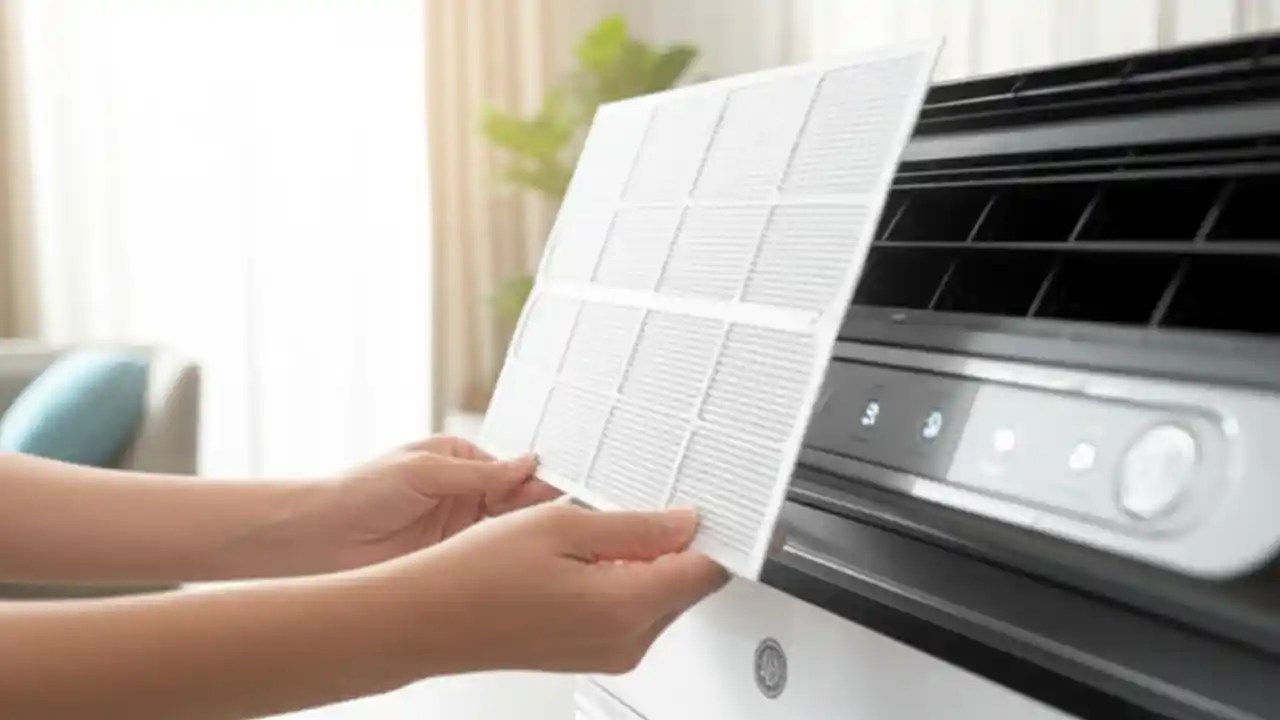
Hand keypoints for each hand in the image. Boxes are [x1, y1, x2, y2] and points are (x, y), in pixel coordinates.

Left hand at [295, 437, 558, 571]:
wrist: (317, 540)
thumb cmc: (358, 493)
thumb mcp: (423, 471)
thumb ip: (479, 472)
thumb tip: (527, 464)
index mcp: (461, 461)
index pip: (514, 470)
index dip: (540, 483)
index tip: (567, 494)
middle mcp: (465, 494)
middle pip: (519, 503)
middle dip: (541, 512)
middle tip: (566, 523)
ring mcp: (460, 529)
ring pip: (509, 533)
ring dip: (528, 538)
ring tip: (553, 546)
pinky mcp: (452, 560)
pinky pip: (489, 559)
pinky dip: (508, 563)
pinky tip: (524, 567)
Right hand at [367, 503, 729, 674]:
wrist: (426, 620)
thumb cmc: (477, 573)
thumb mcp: (562, 526)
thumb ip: (637, 527)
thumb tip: (687, 522)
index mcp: (626, 606)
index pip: (706, 569)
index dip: (709, 531)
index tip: (700, 502)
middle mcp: (626, 641)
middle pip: (687, 584)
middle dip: (674, 544)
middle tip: (634, 506)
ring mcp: (610, 653)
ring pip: (660, 597)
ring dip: (645, 562)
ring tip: (593, 532)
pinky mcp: (592, 654)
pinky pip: (631, 612)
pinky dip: (622, 581)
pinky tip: (581, 558)